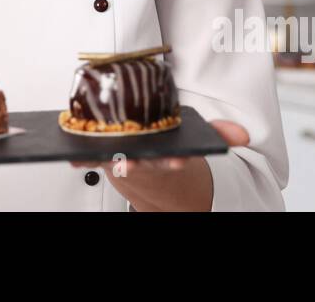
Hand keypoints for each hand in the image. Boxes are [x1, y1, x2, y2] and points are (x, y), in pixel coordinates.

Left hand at [68, 120, 249, 211]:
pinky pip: (92, 160)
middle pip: (140, 165)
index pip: (173, 161)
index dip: (174, 160)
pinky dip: (82, 158)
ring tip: (90, 155)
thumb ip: (216, 134)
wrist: (156, 180)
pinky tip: (72, 155)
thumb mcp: (195, 142)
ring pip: (113, 164)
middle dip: (134, 162)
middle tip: (128, 159)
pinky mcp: (104, 162)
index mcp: (170, 160)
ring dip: (101, 160)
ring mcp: (124, 166)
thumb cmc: (170, 151)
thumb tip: (242, 136)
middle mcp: (147, 166)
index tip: (177, 159)